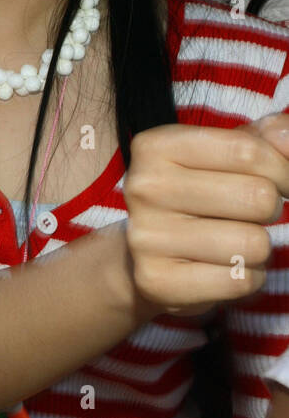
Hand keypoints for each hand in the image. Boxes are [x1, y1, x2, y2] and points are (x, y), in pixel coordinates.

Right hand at [124, 119, 288, 318]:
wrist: (142, 253)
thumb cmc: (199, 194)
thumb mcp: (224, 154)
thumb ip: (264, 137)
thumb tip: (287, 137)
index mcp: (155, 146)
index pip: (248, 151)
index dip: (282, 169)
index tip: (278, 180)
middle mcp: (144, 188)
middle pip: (257, 197)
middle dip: (268, 208)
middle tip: (247, 213)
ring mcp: (146, 236)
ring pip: (253, 243)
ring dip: (257, 247)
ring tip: (230, 242)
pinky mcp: (157, 280)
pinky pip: (240, 280)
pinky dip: (245, 277)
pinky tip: (217, 267)